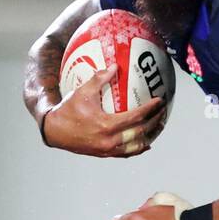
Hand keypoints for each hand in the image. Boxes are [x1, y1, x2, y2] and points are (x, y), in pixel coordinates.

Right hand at [42, 65, 165, 156]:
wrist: (55, 131)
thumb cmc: (68, 109)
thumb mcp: (83, 91)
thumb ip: (100, 78)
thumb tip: (115, 66)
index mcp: (107, 125)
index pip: (136, 117)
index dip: (150, 109)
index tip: (159, 100)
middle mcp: (109, 140)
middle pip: (140, 132)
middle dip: (155, 122)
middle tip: (163, 112)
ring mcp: (108, 149)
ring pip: (136, 146)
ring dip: (150, 136)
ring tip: (159, 126)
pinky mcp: (105, 154)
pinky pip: (126, 153)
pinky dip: (137, 149)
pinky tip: (145, 143)